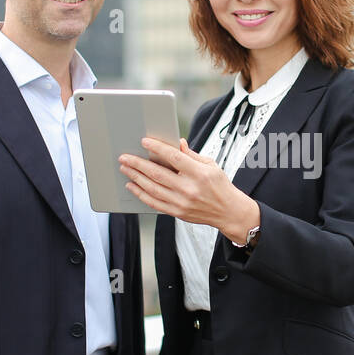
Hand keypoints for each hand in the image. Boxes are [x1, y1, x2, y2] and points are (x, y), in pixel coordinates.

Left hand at [119, 138, 259, 243]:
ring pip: (152, 188)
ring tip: (125, 169)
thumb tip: (177, 143)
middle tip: (125, 157)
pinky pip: (154, 203)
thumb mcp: (210, 165)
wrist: (228, 212)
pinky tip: (132, 186)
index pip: (173, 157)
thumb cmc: (220, 186)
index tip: (144, 142)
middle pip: (157, 173)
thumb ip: (191, 155)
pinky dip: (141, 194)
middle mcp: (188, 188)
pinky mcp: (177, 212)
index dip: (157, 148)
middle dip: (137, 164)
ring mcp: (181, 202)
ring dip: (135, 177)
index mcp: (198, 173)